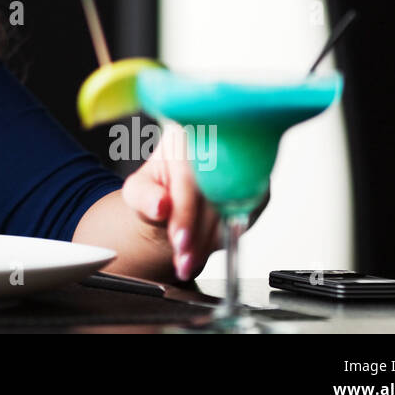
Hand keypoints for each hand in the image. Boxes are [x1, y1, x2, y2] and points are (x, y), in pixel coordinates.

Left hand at [121, 123, 268, 282]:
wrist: (176, 196)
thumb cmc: (157, 187)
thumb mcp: (138, 190)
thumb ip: (143, 196)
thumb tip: (160, 206)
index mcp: (184, 133)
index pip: (189, 175)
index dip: (185, 212)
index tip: (178, 241)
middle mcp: (217, 141)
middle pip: (212, 193)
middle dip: (198, 234)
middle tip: (183, 260)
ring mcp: (242, 162)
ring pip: (232, 206)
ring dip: (211, 241)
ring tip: (189, 261)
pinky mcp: (256, 183)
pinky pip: (247, 212)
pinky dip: (226, 237)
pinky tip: (206, 250)